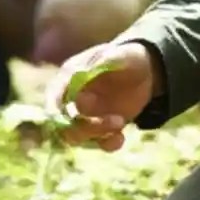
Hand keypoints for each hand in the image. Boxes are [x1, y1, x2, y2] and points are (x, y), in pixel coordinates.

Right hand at [44, 42, 158, 151]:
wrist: (145, 71)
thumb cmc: (128, 58)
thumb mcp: (120, 55)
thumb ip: (102, 63)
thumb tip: (81, 75)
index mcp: (70, 77)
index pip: (53, 97)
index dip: (58, 110)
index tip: (75, 117)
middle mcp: (73, 98)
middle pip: (64, 123)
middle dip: (87, 126)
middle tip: (117, 120)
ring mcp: (85, 115)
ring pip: (77, 136)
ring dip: (98, 135)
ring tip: (122, 123)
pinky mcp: (99, 127)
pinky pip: (96, 142)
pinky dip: (107, 144)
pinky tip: (121, 138)